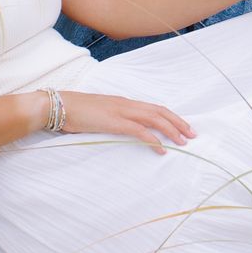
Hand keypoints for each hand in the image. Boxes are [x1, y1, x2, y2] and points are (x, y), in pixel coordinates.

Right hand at [58, 91, 195, 153]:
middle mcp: (126, 104)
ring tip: (183, 142)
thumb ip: (112, 119)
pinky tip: (161, 150)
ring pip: (154, 119)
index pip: (153, 107)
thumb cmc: (75, 112)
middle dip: (178, 122)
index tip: (183, 126)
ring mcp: (121, 112)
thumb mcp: (98, 114)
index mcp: (123, 102)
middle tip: (192, 134)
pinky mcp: (114, 122)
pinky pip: (139, 131)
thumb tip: (121, 128)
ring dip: (171, 130)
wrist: (59, 106)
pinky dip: (153, 140)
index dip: (170, 116)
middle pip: (159, 111)